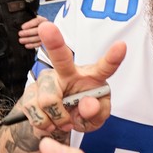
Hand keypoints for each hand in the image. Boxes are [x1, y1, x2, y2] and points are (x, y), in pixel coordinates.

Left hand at [17, 15, 46, 49]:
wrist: (39, 30)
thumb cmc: (32, 24)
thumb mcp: (31, 19)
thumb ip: (27, 20)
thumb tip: (19, 22)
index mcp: (42, 20)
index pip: (37, 20)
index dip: (30, 24)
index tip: (22, 27)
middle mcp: (46, 27)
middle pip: (37, 30)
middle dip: (27, 33)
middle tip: (20, 34)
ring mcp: (46, 35)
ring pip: (38, 38)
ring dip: (28, 40)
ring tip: (21, 40)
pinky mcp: (44, 41)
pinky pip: (39, 44)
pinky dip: (32, 45)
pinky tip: (26, 45)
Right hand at [17, 21, 124, 137]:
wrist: (58, 125)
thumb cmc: (82, 114)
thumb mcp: (96, 119)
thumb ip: (97, 112)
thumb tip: (88, 103)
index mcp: (92, 77)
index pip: (105, 67)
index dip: (113, 58)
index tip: (122, 45)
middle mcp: (68, 72)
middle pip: (61, 57)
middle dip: (53, 42)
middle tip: (46, 27)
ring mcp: (47, 79)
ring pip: (48, 99)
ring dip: (57, 119)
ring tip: (63, 122)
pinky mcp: (30, 90)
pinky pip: (33, 109)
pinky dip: (43, 124)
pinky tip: (49, 122)